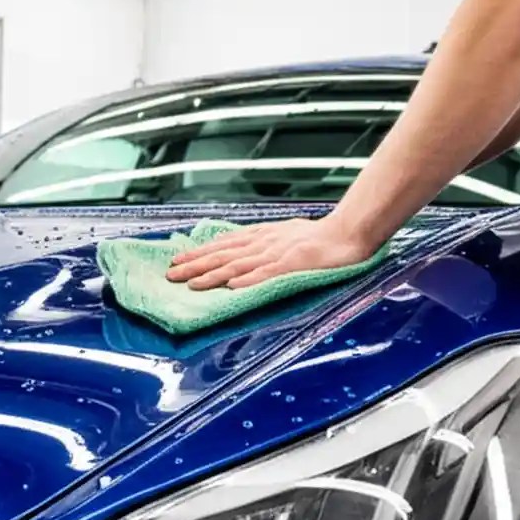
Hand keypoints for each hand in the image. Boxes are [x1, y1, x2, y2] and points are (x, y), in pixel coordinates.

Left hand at [166, 217, 377, 289]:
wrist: (347, 233)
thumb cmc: (317, 236)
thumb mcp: (282, 233)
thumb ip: (260, 242)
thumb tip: (235, 252)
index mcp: (261, 236)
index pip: (223, 245)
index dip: (199, 253)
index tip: (177, 261)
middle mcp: (264, 243)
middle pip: (223, 254)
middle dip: (195, 265)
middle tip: (171, 274)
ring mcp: (277, 254)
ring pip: (238, 264)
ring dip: (212, 274)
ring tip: (191, 283)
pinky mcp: (293, 265)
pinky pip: (267, 274)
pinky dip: (248, 280)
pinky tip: (231, 286)